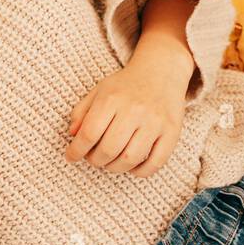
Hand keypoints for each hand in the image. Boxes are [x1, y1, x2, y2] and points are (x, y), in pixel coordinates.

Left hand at [64, 42, 193, 176]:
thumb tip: (72, 135)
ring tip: (109, 163)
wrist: (160, 72)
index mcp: (111, 99)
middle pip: (108, 149)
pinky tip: (131, 166)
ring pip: (130, 158)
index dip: (76, 150)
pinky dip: (140, 172)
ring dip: (115, 168)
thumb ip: (81, 112)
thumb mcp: (98, 92)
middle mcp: (134, 110)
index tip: (71, 157)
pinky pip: (156, 162)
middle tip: (92, 159)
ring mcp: (155, 122)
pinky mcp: (172, 132)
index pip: (89, 133)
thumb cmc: (124, 86)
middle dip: (95, 160)